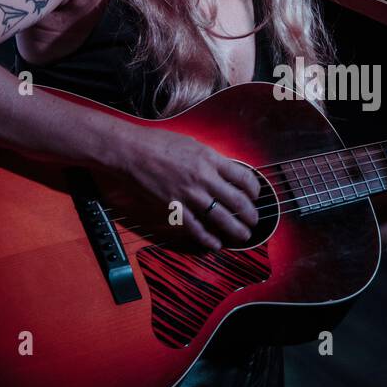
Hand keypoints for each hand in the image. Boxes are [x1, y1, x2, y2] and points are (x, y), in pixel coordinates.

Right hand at [97, 124, 260, 250]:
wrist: (131, 151)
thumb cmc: (158, 143)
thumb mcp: (192, 144)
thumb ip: (210, 159)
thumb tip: (224, 170)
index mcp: (210, 159)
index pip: (243, 177)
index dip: (254, 189)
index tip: (256, 195)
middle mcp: (204, 178)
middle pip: (237, 201)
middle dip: (250, 214)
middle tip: (254, 220)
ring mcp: (189, 194)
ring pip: (221, 218)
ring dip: (236, 229)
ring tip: (244, 236)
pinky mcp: (174, 207)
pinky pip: (196, 227)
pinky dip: (208, 238)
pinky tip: (215, 244)